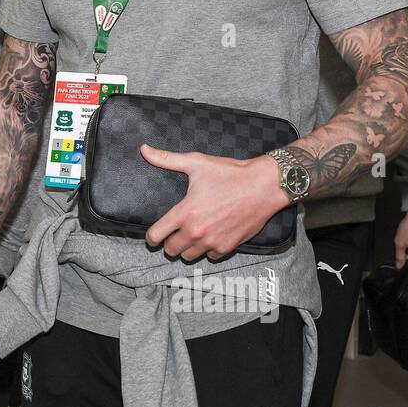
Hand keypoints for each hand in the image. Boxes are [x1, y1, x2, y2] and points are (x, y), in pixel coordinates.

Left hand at [141, 145, 287, 261]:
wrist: (264, 186)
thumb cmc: (230, 173)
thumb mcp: (196, 163)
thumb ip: (167, 159)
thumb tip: (144, 149)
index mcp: (185, 213)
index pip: (156, 236)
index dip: (151, 237)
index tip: (154, 235)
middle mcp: (196, 231)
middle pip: (171, 250)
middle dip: (169, 242)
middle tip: (174, 233)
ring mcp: (212, 242)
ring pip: (189, 257)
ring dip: (187, 249)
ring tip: (191, 236)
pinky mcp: (228, 247)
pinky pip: (210, 257)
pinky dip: (207, 250)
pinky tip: (209, 238)